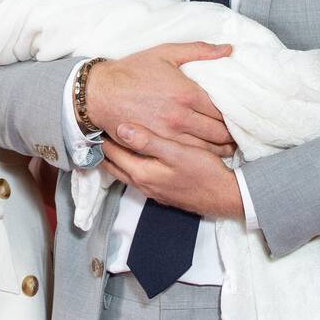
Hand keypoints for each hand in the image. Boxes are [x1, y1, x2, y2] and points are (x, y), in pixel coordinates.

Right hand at [84, 42, 235, 155]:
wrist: (100, 92)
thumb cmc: (132, 71)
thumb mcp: (166, 52)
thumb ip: (200, 50)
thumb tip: (229, 49)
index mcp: (187, 93)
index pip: (222, 110)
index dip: (235, 116)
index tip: (240, 116)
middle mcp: (181, 117)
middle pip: (219, 132)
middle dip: (232, 135)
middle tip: (238, 135)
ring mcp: (169, 134)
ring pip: (206, 148)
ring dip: (221, 149)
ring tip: (228, 147)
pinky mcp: (157, 146)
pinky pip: (187, 155)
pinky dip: (201, 156)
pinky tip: (206, 155)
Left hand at [100, 124, 242, 219]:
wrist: (226, 197)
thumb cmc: (204, 172)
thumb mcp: (176, 152)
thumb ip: (148, 141)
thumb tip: (121, 128)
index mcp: (142, 173)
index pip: (113, 154)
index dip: (102, 137)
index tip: (92, 122)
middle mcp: (143, 184)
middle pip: (114, 165)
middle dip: (103, 150)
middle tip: (94, 131)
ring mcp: (153, 189)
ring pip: (125, 171)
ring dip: (116, 157)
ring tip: (109, 141)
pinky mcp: (162, 191)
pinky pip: (137, 175)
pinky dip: (129, 163)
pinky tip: (135, 155)